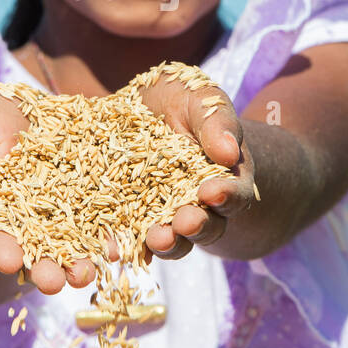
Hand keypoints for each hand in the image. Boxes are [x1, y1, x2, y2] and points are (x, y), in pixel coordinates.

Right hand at [0, 91, 111, 295]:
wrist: (26, 116)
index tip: (8, 262)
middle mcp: (26, 221)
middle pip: (33, 249)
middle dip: (43, 267)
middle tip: (52, 283)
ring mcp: (59, 215)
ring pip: (69, 245)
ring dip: (77, 263)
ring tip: (86, 275)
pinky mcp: (89, 202)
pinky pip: (99, 223)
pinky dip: (106, 237)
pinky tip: (116, 248)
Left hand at [134, 71, 255, 260]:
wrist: (141, 105)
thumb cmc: (182, 100)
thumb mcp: (201, 100)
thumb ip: (217, 122)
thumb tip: (229, 153)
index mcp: (224, 179)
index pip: (234, 194)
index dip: (227, 196)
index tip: (213, 191)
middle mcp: (198, 205)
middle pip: (205, 225)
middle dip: (197, 226)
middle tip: (186, 222)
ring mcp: (163, 215)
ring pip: (172, 240)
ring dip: (167, 243)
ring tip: (157, 239)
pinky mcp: (131, 218)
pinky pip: (130, 238)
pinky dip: (123, 244)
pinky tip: (114, 247)